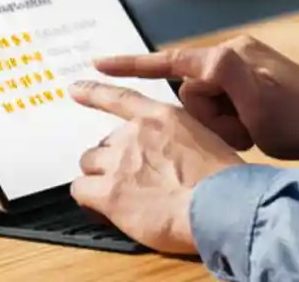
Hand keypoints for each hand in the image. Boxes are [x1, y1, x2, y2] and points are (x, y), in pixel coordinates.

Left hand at [69, 81, 243, 254]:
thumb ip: (177, 142)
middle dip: (113, 162)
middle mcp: (136, 133)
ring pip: (89, 164)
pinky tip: (106, 210)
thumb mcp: (205, 143)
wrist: (220, 204)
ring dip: (99, 179)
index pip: (119, 99)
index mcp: (162, 117)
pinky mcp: (109, 192)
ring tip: (120, 197)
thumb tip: (168, 157)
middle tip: (131, 182)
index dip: (94, 93)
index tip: (74, 89)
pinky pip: (80, 190)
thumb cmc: (223, 181)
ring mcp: (120, 162)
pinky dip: (90, 200)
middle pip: (105, 143)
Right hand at [95, 36, 298, 165]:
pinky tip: (257, 130)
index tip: (97, 64)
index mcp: (231, 54)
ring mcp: (241, 71)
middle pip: (189, 92)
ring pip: (203, 105)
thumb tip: (196, 64)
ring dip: (222, 126)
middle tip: (245, 128)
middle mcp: (233, 56)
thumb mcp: (259, 101)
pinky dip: (232, 125)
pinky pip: (219, 109)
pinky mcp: (247, 86)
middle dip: (210, 117)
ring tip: (253, 131)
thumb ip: (223, 77)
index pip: (173, 59)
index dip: (132, 64)